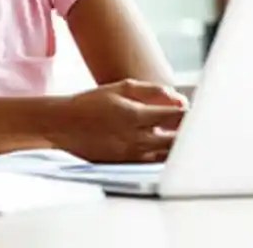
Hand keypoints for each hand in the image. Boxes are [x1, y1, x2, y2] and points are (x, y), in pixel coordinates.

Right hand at [47, 79, 186, 162]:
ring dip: (177, 144)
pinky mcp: (127, 164)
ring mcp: (132, 154)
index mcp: (135, 115)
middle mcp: (136, 138)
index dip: (188, 112)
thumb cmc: (91, 103)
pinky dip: (163, 155)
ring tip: (176, 134)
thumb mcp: (120, 88)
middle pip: (178, 138)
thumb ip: (152, 91)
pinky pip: (155, 163)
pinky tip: (162, 146)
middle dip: (187, 130)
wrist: (63, 125)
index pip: (177, 116)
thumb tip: (179, 98)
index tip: (189, 109)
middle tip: (189, 124)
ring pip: (169, 154)